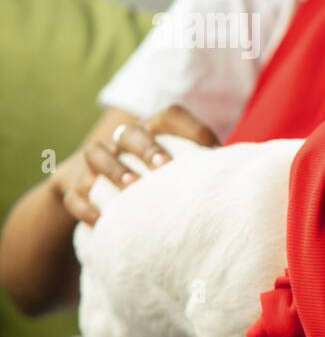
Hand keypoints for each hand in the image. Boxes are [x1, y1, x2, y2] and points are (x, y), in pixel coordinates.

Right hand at [50, 105, 218, 224]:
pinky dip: (86, 206)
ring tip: (132, 186)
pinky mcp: (74, 186)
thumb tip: (239, 181)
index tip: (211, 147)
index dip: (191, 127)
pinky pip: (74, 194)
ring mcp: (95, 163)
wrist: (102, 194)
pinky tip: (103, 221)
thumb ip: (205, 171)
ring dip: (113, 168)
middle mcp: (123, 142)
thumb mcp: (180, 173)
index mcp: (154, 133)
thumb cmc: (159, 184)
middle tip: (164, 167)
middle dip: (147, 147)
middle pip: (131, 132)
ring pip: (96, 153)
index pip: (171, 116)